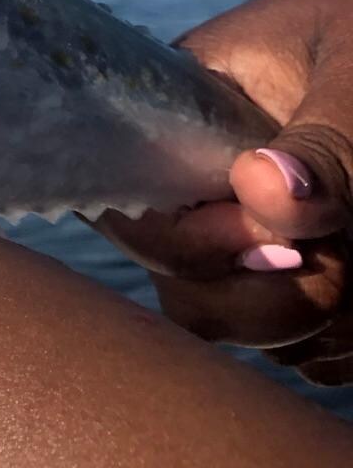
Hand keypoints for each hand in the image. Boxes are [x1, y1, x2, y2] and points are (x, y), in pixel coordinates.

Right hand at [96, 0, 352, 383]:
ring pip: (245, 326)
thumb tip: (263, 194)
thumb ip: (320, 143)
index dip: (190, 244)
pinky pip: (306, 350)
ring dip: (313, 323)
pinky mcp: (307, 276)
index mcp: (188, 116)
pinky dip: (340, 343)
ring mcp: (256, 237)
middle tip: (342, 267)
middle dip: (263, 300)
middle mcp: (206, 185)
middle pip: (185, 288)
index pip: (135, 206)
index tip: (283, 242)